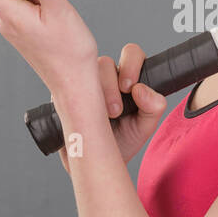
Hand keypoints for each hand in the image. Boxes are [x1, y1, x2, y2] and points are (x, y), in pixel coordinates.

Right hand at [58, 44, 165, 175]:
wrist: (97, 162)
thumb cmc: (122, 141)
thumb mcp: (144, 127)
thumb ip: (153, 108)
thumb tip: (142, 90)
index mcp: (128, 78)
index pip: (131, 54)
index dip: (131, 65)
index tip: (130, 88)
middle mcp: (106, 77)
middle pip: (105, 62)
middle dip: (110, 85)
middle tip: (115, 111)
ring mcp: (83, 83)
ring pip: (85, 72)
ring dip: (93, 93)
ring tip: (101, 117)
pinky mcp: (64, 94)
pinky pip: (64, 85)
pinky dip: (72, 97)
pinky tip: (78, 113)